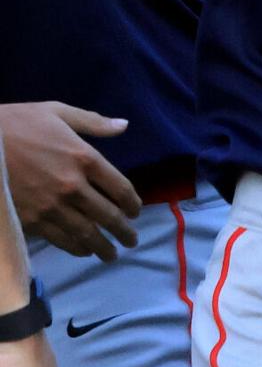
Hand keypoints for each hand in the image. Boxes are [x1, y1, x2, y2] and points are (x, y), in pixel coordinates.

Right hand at [0, 105, 139, 261]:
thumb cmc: (20, 123)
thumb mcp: (59, 112)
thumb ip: (94, 122)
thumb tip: (124, 125)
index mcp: (84, 157)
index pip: (119, 187)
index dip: (132, 203)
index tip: (136, 211)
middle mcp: (72, 185)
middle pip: (107, 215)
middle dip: (123, 231)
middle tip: (132, 241)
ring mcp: (51, 206)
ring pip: (86, 233)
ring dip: (102, 247)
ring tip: (112, 254)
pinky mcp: (30, 220)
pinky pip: (60, 239)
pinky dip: (76, 248)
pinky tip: (84, 251)